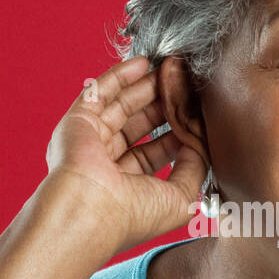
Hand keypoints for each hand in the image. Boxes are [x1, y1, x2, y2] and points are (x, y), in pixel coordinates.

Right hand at [43, 55, 207, 256]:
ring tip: (172, 69)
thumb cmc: (133, 214)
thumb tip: (200, 143)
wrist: (90, 210)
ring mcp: (92, 140)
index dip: (178, 130)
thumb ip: (196, 167)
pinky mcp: (78, 121)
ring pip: (122, 105)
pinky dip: (121, 76)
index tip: (197, 112)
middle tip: (186, 84)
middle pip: (141, 123)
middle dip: (164, 103)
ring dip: (147, 85)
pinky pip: (100, 92)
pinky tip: (144, 63)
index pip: (157, 150)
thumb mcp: (183, 197)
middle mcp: (108, 163)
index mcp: (129, 185)